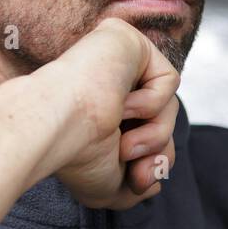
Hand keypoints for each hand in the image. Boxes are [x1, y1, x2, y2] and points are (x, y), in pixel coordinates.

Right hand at [29, 17, 178, 209]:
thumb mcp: (110, 186)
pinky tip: (121, 105)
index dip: (153, 163)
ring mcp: (118, 60)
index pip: (148, 136)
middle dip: (159, 153)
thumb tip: (157, 179)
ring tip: (124, 144)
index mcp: (101, 114)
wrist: (58, 129)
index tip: (136, 183)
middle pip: (163, 121)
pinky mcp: (128, 41)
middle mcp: (108, 85)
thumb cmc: (75, 156)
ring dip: (155, 135)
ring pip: (169, 106)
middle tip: (139, 175)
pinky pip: (169, 80)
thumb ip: (137, 182)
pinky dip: (153, 103)